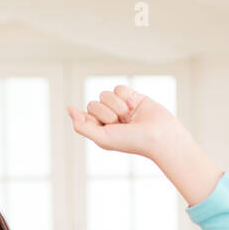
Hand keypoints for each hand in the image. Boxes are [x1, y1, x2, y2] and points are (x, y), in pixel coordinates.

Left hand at [66, 85, 182, 158]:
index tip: (107, 128)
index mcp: (99, 130)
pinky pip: (118, 88)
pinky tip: (135, 107)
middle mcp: (108, 118)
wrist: (159, 135)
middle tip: (121, 125)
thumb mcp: (102, 138)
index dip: (93, 119)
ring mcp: (119, 107)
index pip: (84, 115)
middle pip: (93, 104)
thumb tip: (69, 108)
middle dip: (107, 114)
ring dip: (117, 106)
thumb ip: (82, 126)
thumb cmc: (131, 141)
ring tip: (130, 118)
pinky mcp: (131, 96)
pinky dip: (126, 97)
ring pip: (105, 94)